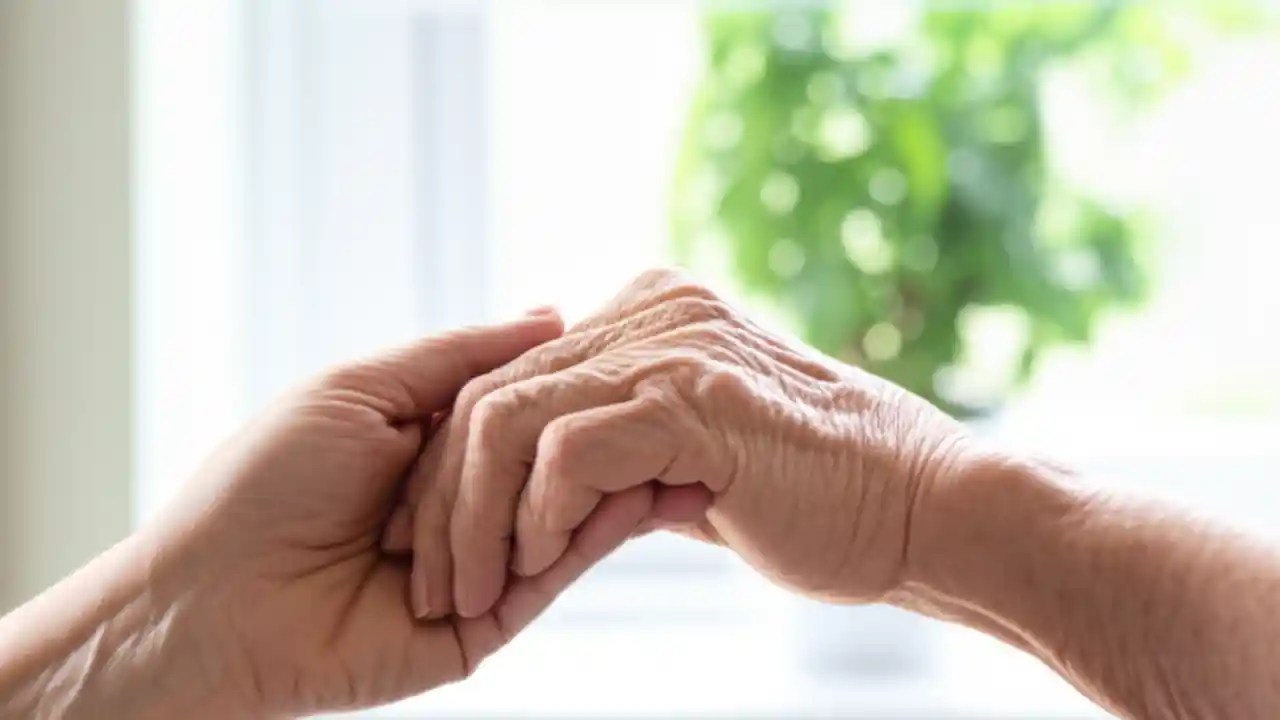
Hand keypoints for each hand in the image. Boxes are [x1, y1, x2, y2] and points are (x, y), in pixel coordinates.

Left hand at [0, 314, 657, 718]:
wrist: (211, 600)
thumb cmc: (266, 480)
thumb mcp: (365, 387)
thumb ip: (462, 356)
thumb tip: (553, 313)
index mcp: (427, 444)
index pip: (523, 409)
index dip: (577, 385)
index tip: (638, 353)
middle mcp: (459, 504)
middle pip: (553, 463)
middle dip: (611, 437)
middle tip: (681, 401)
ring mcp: (474, 565)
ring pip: (563, 520)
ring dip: (619, 483)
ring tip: (685, 450)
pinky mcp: (481, 624)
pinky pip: (550, 577)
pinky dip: (596, 535)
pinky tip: (647, 495)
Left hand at [386, 269, 976, 617]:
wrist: (924, 511)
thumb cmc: (817, 499)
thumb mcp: (699, 460)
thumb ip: (628, 449)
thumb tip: (546, 483)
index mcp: (651, 315)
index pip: (510, 377)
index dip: (455, 464)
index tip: (435, 539)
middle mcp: (653, 313)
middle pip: (492, 391)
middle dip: (444, 495)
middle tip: (432, 576)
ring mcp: (675, 349)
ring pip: (513, 416)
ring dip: (477, 514)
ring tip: (477, 588)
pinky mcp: (695, 400)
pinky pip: (570, 449)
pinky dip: (540, 512)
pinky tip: (542, 563)